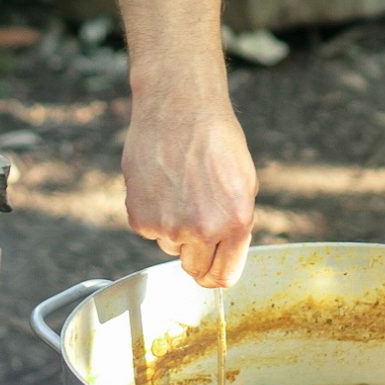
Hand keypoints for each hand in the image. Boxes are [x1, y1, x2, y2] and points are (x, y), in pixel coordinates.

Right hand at [123, 93, 258, 287]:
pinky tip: (161, 183)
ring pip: (170, 245)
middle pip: (194, 270)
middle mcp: (203, 230)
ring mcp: (169, 225)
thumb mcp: (244, 183)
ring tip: (179, 188)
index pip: (224, 277)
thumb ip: (236, 225)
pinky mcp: (140, 217)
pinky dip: (153, 213)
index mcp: (236, 222)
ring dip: (174, 228)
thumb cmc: (215, 139)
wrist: (179, 107)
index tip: (211, 271)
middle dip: (196, 255)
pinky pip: (149, 229)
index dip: (216, 275)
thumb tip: (224, 255)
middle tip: (193, 226)